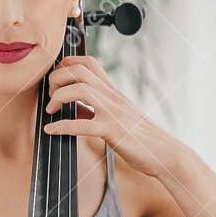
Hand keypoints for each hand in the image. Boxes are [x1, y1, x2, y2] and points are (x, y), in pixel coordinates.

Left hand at [42, 55, 185, 178]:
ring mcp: (113, 112)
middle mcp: (112, 97)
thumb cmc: (142, 137)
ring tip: (50, 110)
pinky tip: (51, 130)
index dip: (66, 65)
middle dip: (56, 79)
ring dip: (57, 97)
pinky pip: (82, 124)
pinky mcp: (113, 131)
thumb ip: (98, 110)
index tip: (56, 80)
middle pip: (79, 71)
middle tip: (50, 96)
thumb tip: (75, 110)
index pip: (88, 63)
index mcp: (113, 92)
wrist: (165, 153)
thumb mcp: (119, 117)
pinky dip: (62, 126)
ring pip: (79, 90)